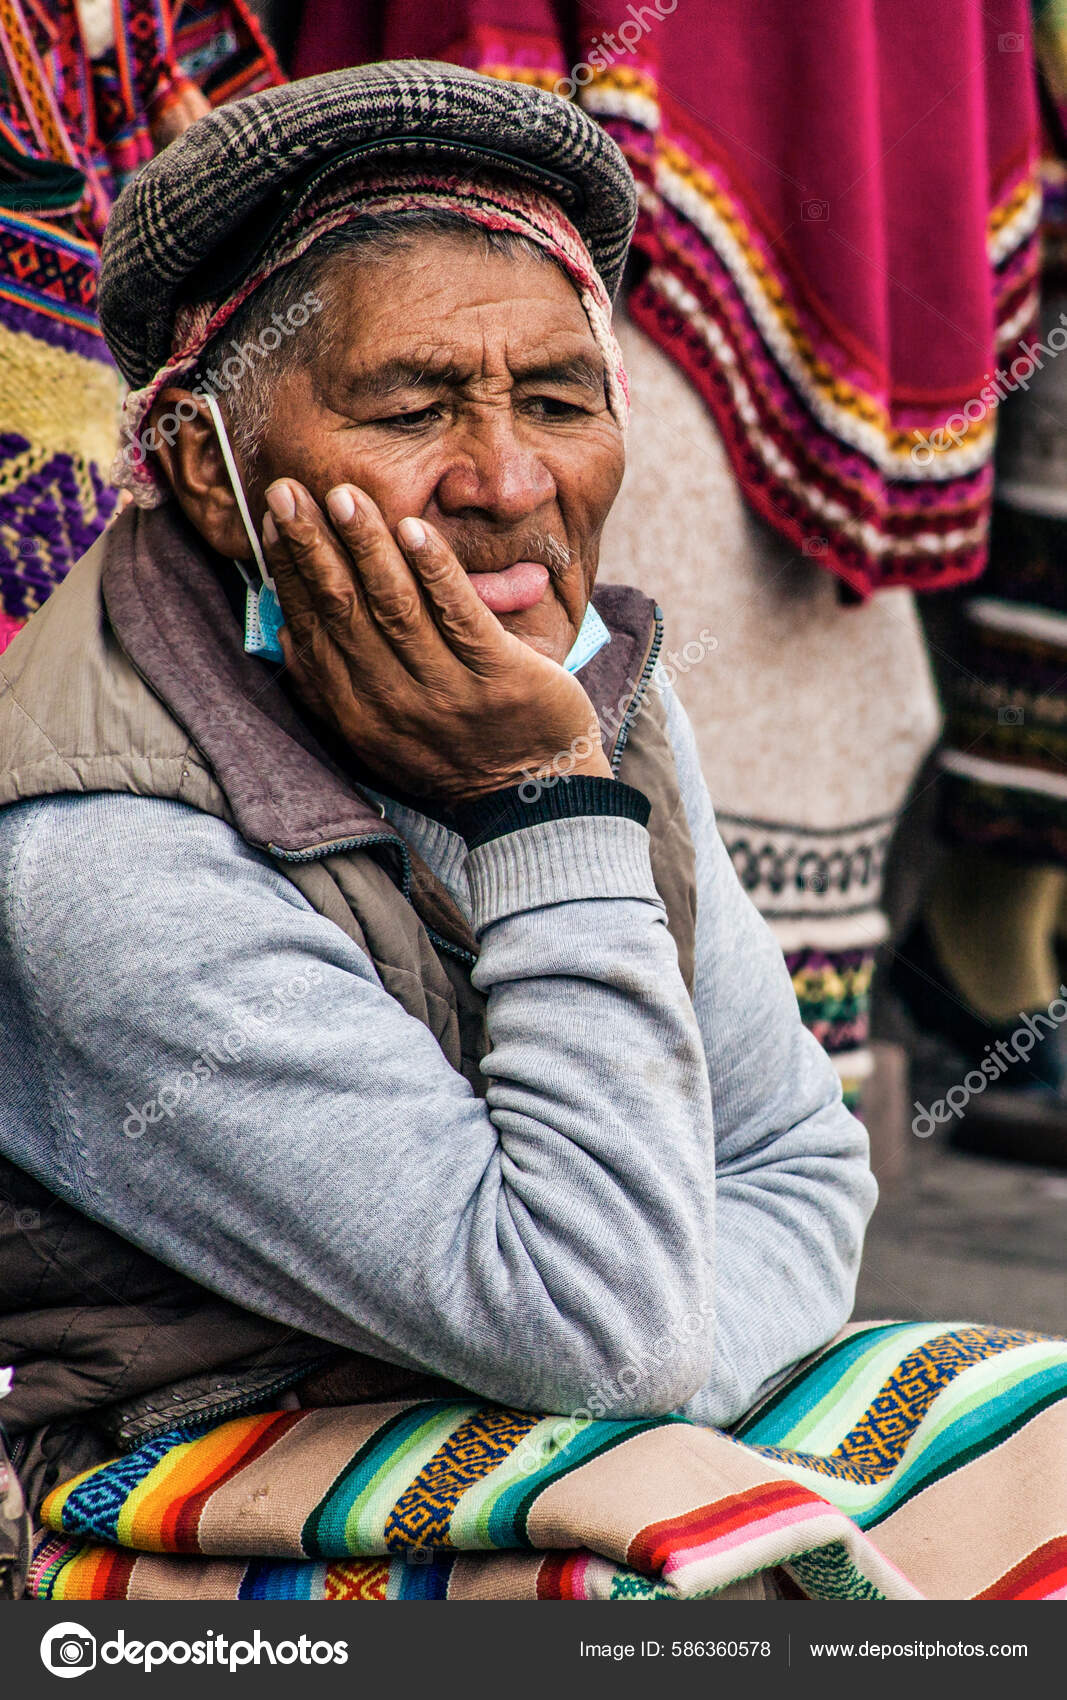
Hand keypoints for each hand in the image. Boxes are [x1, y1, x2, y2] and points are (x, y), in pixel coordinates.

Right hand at [262, 480, 611, 804]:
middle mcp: (393, 701)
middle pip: (344, 609)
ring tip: (344, 496)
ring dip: (366, 545)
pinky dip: (435, 570)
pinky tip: (414, 530)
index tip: (276, 519)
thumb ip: (332, 688)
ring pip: (395, 606)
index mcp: (357, 711)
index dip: (291, 571)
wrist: (536, 798)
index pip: (313, 627)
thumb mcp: (379, 735)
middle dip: (313, 545)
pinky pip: (460, 615)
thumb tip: (286, 632)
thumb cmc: (456, 752)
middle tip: (287, 489)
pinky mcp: (499, 677)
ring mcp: (447, 690)